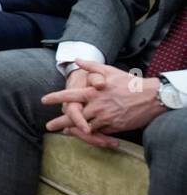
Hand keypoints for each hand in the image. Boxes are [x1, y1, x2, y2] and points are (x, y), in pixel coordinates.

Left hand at [43, 61, 165, 142]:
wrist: (151, 97)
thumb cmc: (129, 83)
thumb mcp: (109, 71)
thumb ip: (91, 66)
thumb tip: (77, 60)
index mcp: (93, 92)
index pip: (70, 95)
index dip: (55, 98)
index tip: (43, 100)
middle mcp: (97, 106)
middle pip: (74, 116)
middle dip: (60, 122)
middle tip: (49, 126)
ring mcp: (106, 117)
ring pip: (85, 127)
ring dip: (74, 130)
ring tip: (65, 132)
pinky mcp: (115, 127)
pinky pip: (99, 133)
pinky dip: (91, 134)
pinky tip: (85, 135)